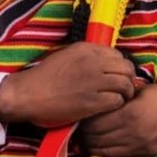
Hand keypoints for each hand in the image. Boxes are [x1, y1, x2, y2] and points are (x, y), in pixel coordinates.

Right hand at [0, 42, 135, 127]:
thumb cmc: (44, 76)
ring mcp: (93, 82)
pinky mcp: (91, 101)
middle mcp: (92, 62)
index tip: (116, 75)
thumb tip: (105, 62)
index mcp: (85, 49)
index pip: (117, 54)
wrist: (28, 93)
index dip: (120, 66)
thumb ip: (85, 57)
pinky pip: (117, 101)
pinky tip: (108, 108)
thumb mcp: (66, 56)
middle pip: (126, 68)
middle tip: (123, 89)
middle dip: (128, 79)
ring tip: (119, 99)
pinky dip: (117, 105)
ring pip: (125, 84)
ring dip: (125, 93)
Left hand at [80, 81, 156, 156]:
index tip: (81, 110)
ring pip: (104, 151)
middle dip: (84, 132)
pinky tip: (102, 142)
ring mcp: (138, 146)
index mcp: (129, 114)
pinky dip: (105, 151)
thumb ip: (119, 97)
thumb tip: (98, 97)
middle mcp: (132, 134)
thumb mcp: (139, 90)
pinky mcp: (144, 153)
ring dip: (92, 143)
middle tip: (79, 122)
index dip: (84, 118)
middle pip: (96, 139)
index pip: (95, 123)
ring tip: (87, 133)